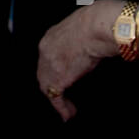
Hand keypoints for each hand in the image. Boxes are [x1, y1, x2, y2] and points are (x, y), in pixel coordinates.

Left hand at [36, 1, 122, 121]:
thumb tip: (88, 47)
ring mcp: (50, 64)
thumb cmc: (95, 24)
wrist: (95, 28)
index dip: (52, 70)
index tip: (61, 79)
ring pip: (47, 86)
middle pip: (43, 73)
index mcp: (50, 37)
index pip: (46, 58)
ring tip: (68, 110)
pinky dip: (61, 108)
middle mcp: (45, 50)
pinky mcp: (58, 77)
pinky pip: (55, 97)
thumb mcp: (81, 28)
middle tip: (62, 97)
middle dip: (51, 86)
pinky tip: (68, 114)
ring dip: (57, 99)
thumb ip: (78, 39)